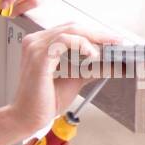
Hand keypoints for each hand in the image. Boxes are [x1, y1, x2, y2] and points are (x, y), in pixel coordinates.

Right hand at [8, 21, 122, 137]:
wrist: (28, 118)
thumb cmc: (44, 101)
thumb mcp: (75, 80)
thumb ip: (91, 69)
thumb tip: (111, 63)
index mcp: (41, 45)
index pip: (71, 30)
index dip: (94, 33)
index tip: (113, 40)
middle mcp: (35, 42)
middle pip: (73, 27)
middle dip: (98, 33)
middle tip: (116, 41)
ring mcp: (35, 48)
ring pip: (71, 30)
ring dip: (94, 38)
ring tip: (108, 49)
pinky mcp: (39, 57)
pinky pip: (65, 41)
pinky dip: (82, 45)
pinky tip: (92, 55)